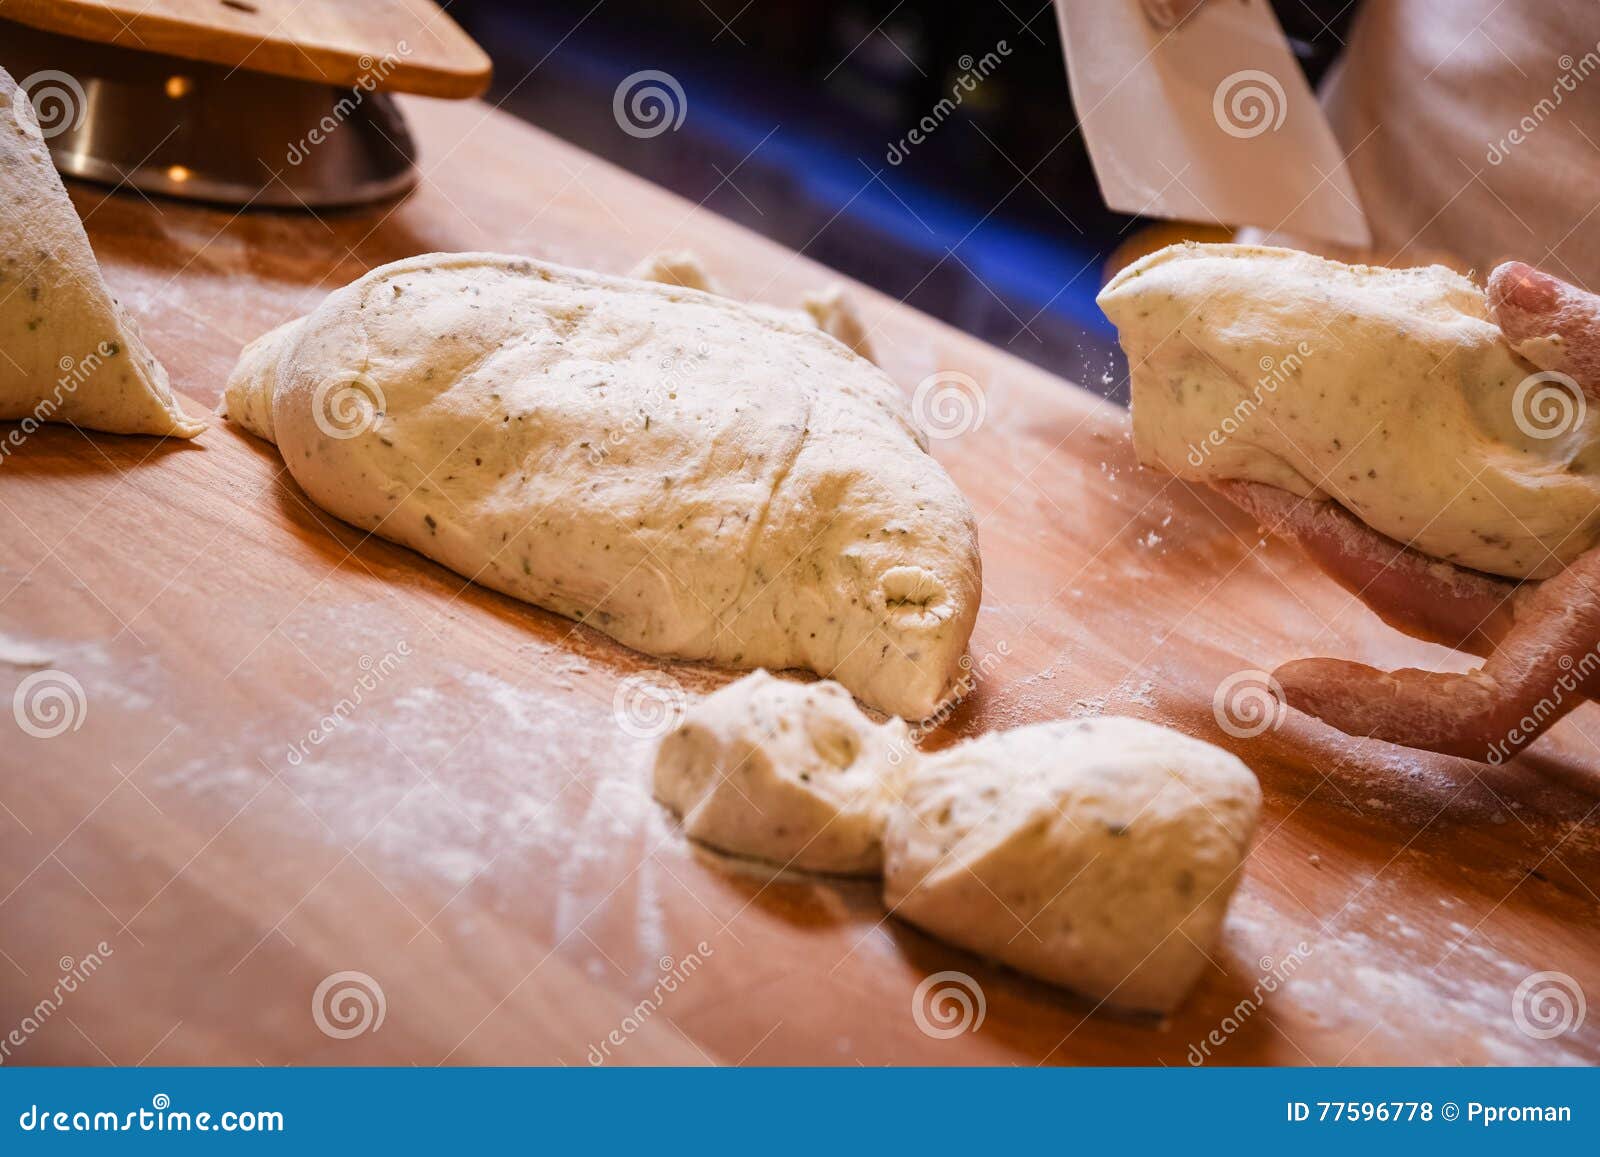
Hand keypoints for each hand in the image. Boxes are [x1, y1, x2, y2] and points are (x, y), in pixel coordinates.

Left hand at [1214, 261, 1599, 761]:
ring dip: (1353, 532)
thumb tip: (1508, 282)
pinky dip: (1410, 522)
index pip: (1478, 714)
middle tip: (1239, 478)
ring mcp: (1569, 605)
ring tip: (1278, 467)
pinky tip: (1364, 468)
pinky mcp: (1565, 574)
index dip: (1379, 712)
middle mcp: (1580, 635)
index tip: (1282, 686)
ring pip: (1436, 585)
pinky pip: (1467, 558)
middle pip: (1421, 613)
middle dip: (1324, 546)